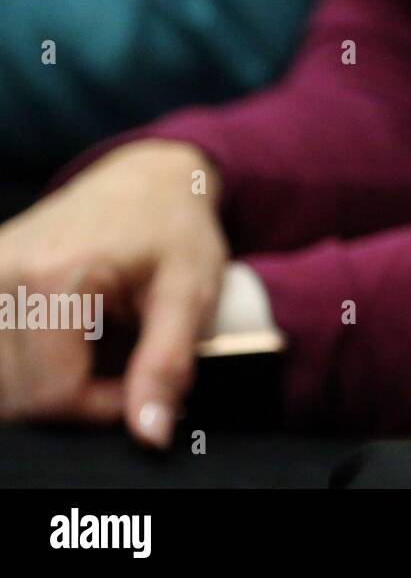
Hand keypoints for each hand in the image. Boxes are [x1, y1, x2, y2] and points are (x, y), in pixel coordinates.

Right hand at [0, 140, 227, 447]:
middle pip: (18, 394)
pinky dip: (30, 360)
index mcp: (54, 278)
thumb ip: (166, 364)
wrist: (146, 179)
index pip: (53, 393)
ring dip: (50, 379)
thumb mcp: (190, 292)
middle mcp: (2, 274)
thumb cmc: (175, 230)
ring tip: (97, 344)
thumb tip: (149, 433)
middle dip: (76, 396)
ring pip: (1, 379)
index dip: (102, 407)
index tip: (140, 383)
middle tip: (123, 366)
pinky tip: (67, 336)